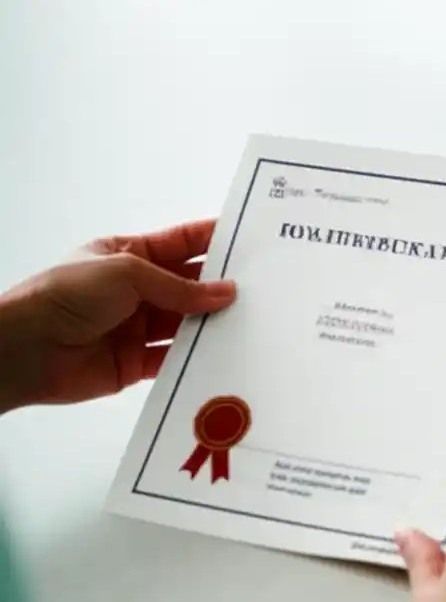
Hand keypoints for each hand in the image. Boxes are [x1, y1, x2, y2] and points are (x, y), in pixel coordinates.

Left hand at [0, 219, 236, 412]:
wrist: (26, 349)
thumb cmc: (67, 295)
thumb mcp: (127, 274)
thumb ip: (179, 287)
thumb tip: (226, 293)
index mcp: (128, 255)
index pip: (180, 243)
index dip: (213, 239)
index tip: (250, 240)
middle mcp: (136, 289)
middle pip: (190, 285)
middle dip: (222, 286)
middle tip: (264, 287)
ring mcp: (137, 326)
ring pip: (187, 324)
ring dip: (213, 323)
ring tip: (253, 322)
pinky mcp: (136, 362)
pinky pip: (175, 359)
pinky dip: (197, 359)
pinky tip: (223, 355)